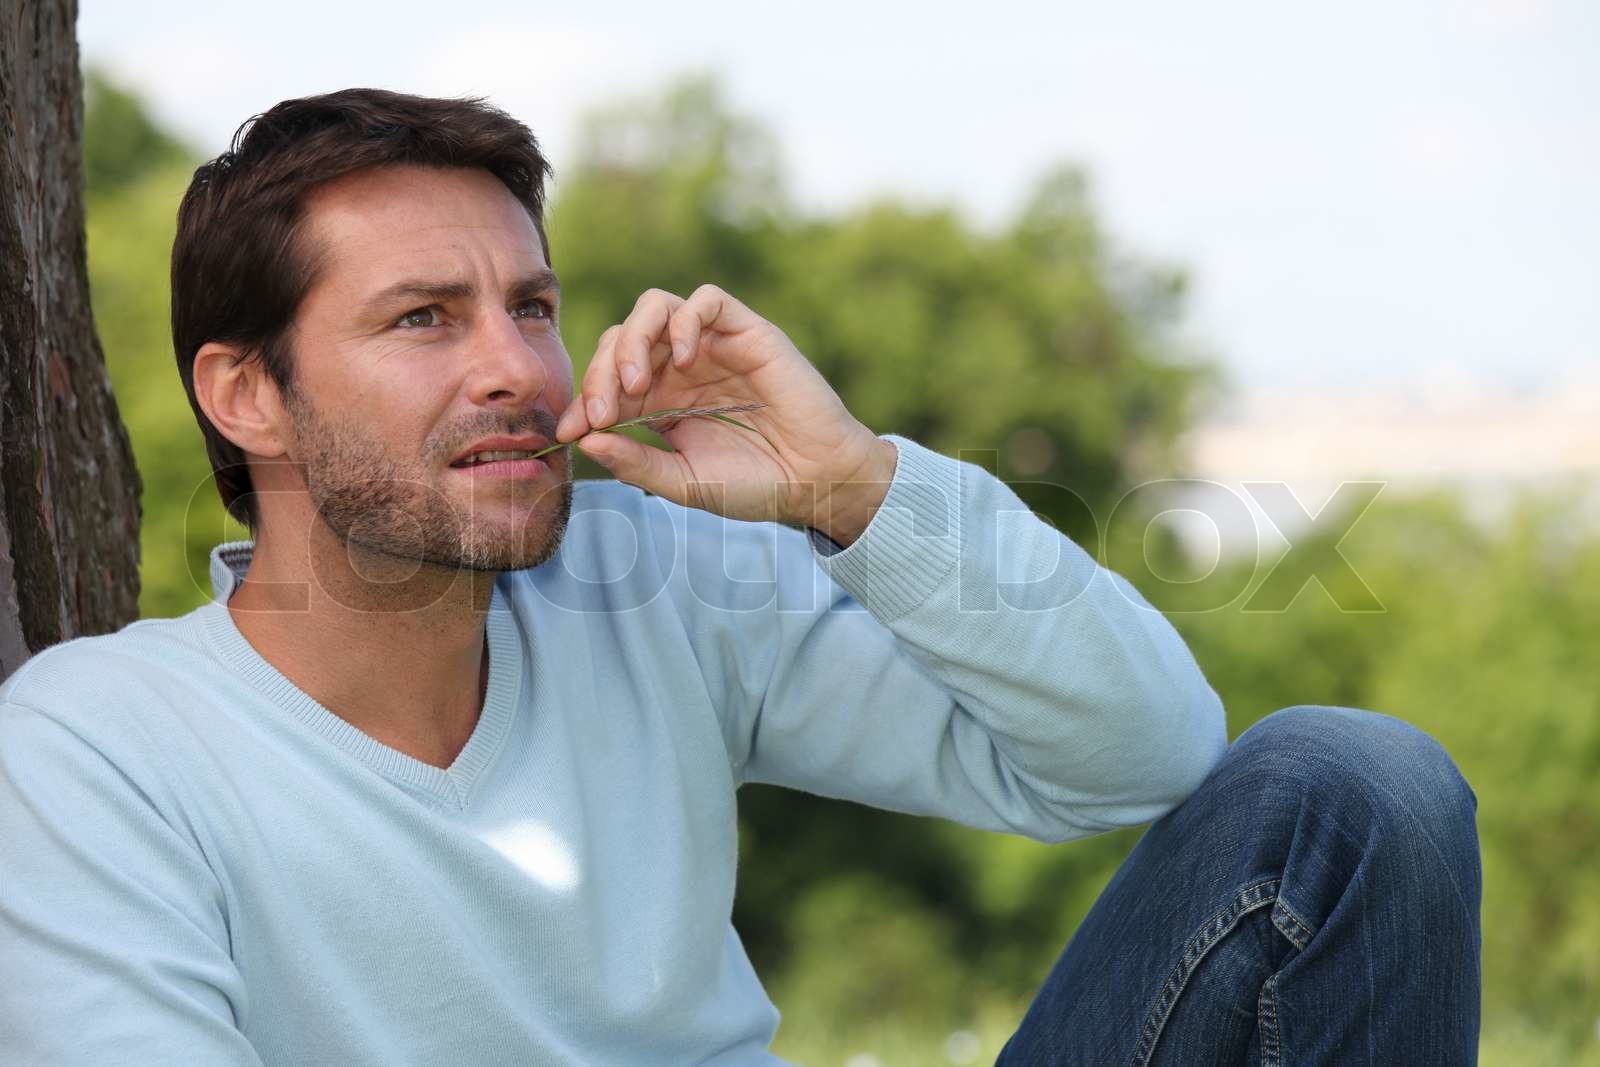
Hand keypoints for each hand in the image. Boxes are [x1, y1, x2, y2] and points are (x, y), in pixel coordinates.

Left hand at [553, 284, 897, 545]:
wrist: (816, 482)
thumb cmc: (755, 486)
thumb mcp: (684, 482)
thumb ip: (636, 463)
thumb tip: (587, 440)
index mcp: (661, 401)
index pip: (606, 379)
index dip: (582, 400)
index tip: (569, 432)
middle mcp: (681, 367)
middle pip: (621, 339)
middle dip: (600, 374)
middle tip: (601, 413)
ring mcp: (712, 346)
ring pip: (654, 308)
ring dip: (633, 341)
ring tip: (635, 385)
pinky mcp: (746, 331)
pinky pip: (706, 300)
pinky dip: (685, 321)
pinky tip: (683, 361)